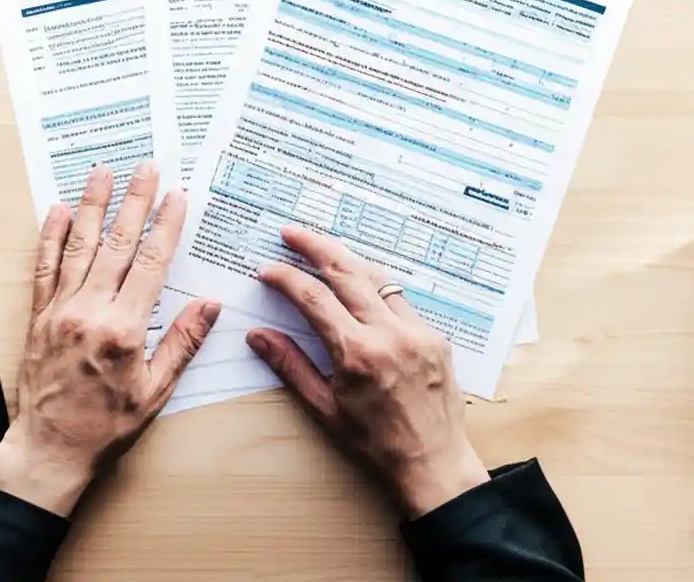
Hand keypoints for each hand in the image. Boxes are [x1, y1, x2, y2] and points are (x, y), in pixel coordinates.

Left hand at [0, 162, 220, 515]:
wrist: (49, 448)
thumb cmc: (105, 426)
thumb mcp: (156, 391)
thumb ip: (183, 343)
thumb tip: (211, 306)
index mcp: (124, 329)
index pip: (151, 263)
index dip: (166, 226)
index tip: (177, 197)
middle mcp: (89, 311)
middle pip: (116, 244)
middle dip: (134, 201)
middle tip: (146, 167)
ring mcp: (60, 310)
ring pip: (79, 246)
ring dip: (92, 205)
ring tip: (102, 172)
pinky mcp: (38, 316)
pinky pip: (45, 267)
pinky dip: (51, 237)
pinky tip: (58, 211)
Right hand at [246, 226, 488, 518]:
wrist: (432, 462)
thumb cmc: (375, 443)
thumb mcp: (324, 408)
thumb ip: (290, 366)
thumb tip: (258, 336)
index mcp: (357, 354)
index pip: (314, 298)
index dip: (287, 278)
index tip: (268, 270)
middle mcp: (389, 335)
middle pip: (347, 272)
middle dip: (316, 246)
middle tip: (292, 233)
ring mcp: (417, 332)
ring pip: (378, 278)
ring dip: (348, 260)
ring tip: (324, 250)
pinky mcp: (435, 336)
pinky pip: (402, 299)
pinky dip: (377, 286)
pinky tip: (362, 285)